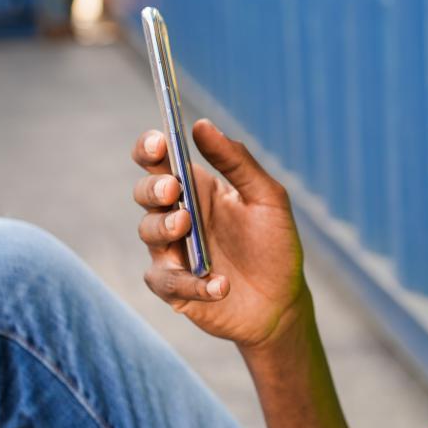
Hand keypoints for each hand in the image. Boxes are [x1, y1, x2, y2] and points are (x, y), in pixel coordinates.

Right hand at [132, 119, 307, 347]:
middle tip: (174, 190)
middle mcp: (179, 216)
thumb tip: (202, 125)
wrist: (283, 301)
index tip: (158, 142)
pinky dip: (192, 283)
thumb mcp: (267, 198)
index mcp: (198, 189)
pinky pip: (169, 282)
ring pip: (148, 232)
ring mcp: (173, 252)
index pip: (160, 161)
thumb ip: (237, 162)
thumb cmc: (275, 245)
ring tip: (187, 228)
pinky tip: (221, 284)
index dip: (150, 149)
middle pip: (145, 193)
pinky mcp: (175, 289)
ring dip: (165, 228)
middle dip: (153, 188)